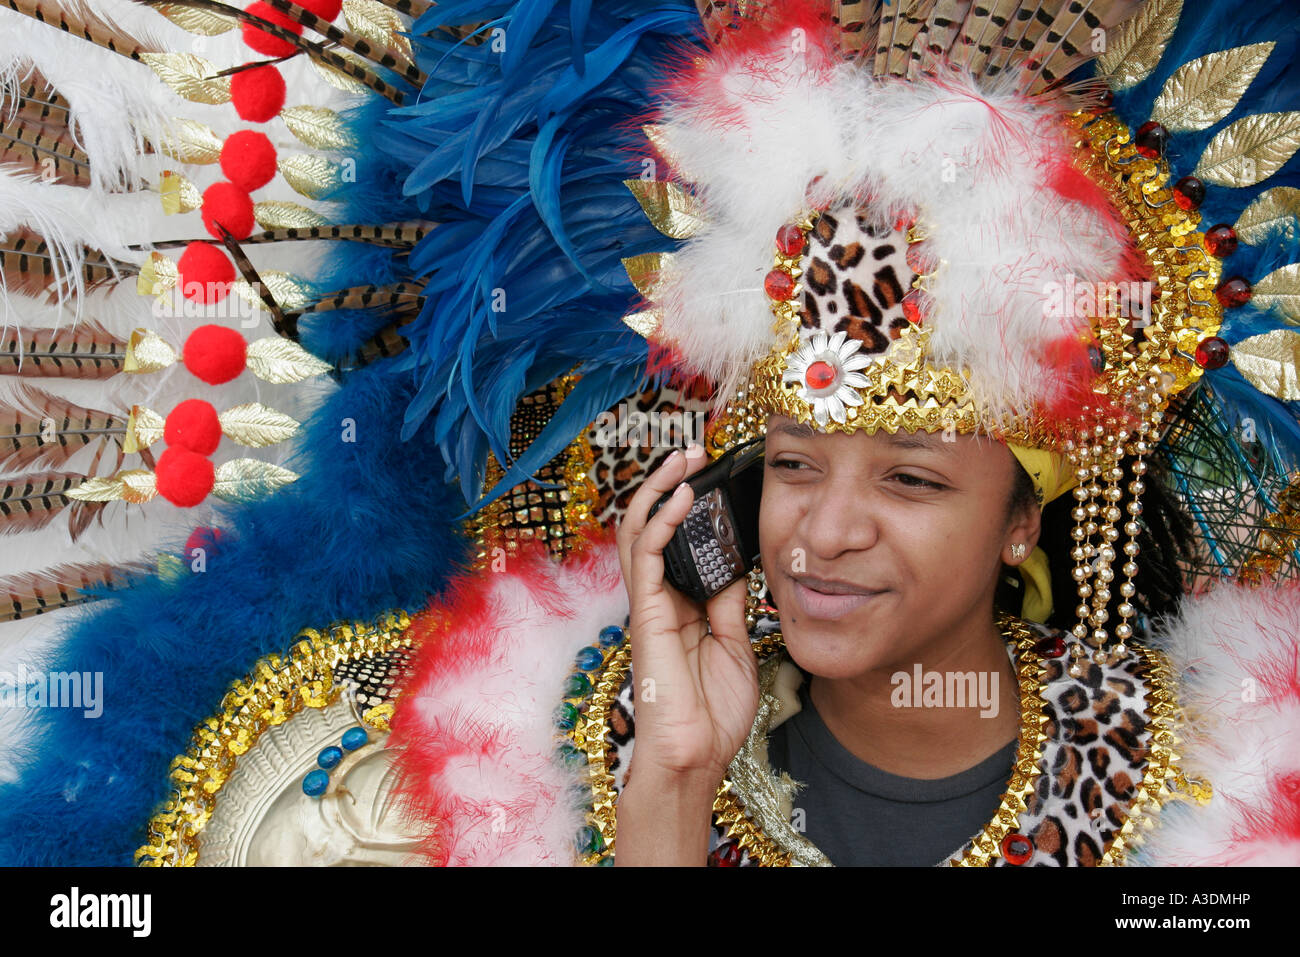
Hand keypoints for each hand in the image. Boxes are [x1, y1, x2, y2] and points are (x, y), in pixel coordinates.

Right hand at [615, 442, 759, 785]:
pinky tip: (682, 496)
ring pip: (639, 530)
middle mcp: (660, 597)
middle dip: (669, 485)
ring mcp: (649, 603)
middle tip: (694, 453)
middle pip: (653, 526)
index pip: (682, 541)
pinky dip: (661, 519)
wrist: (696, 757)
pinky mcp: (645, 612)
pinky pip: (645, 554)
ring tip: (683, 460)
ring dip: (659, 489)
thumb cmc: (713, 712)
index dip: (696, 507)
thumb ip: (731, 601)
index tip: (721, 477)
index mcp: (681, 604)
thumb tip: (741, 560)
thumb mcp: (735, 644)